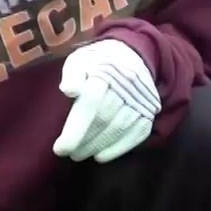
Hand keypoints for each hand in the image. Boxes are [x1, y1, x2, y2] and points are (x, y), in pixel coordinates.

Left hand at [54, 39, 159, 162]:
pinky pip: (138, 132)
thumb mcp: (80, 59)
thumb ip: (72, 73)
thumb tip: (68, 90)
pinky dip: (120, 148)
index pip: (92, 103)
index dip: (76, 129)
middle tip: (69, 154)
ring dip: (99, 146)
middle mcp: (127, 85)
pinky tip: (103, 156)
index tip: (60, 149)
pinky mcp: (149, 110)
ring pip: (120, 128)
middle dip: (85, 141)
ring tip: (81, 155)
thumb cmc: (99, 61)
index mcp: (106, 71)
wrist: (133, 54)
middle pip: (105, 118)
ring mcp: (141, 99)